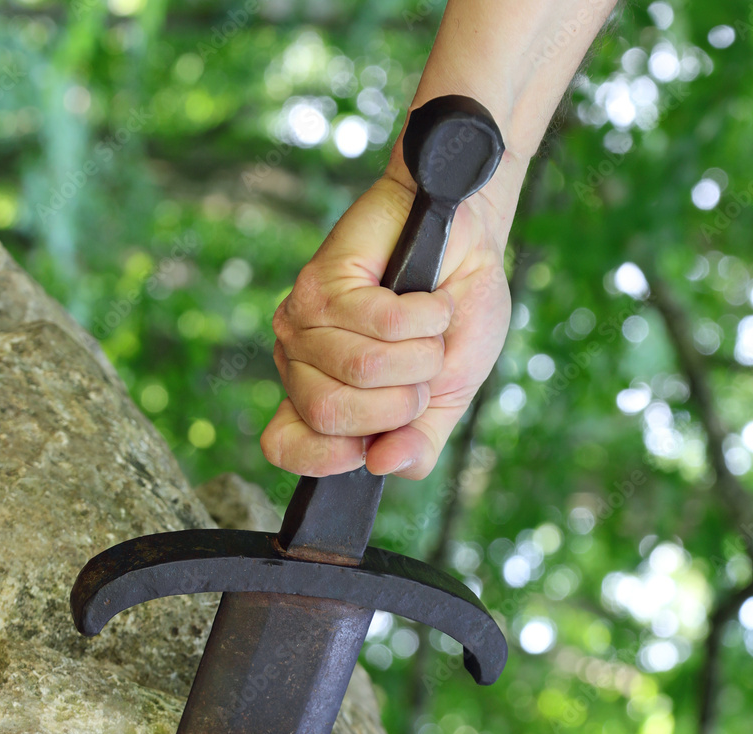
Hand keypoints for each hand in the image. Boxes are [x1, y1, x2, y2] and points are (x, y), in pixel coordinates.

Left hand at [260, 164, 515, 479]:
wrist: (469, 249)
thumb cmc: (453, 323)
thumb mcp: (446, 400)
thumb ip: (416, 443)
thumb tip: (381, 465)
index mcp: (318, 399)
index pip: (283, 446)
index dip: (328, 457)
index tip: (374, 442)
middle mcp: (300, 362)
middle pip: (330, 414)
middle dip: (401, 401)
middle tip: (422, 369)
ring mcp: (304, 320)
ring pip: (362, 368)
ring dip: (421, 354)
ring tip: (431, 329)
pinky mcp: (324, 278)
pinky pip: (381, 323)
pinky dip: (427, 317)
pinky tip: (431, 302)